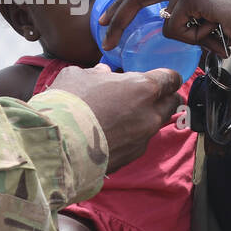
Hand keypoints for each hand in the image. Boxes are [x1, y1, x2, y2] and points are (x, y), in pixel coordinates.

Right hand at [48, 63, 182, 173]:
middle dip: (164, 98)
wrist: (59, 144)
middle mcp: (150, 114)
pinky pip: (138, 142)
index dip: (167, 76)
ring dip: (145, 118)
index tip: (162, 77)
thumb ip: (97, 73)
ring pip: (155, 124)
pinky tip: (111, 134)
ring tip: (123, 116)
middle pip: (172, 103)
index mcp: (143, 88)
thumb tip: (103, 72)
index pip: (171, 79)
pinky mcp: (131, 157)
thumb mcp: (78, 76)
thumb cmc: (69, 103)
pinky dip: (130, 136)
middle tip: (149, 96)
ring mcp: (143, 138)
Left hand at [97, 0, 230, 61]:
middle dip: (118, 18)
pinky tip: (215, 29)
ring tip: (213, 31)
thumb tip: (161, 24)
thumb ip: (181, 10)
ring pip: (165, 22)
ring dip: (188, 37)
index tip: (105, 19)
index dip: (122, 3)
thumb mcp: (204, 10)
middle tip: (104, 39)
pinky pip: (175, 29)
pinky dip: (194, 38)